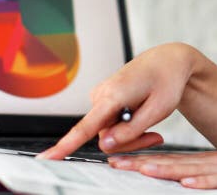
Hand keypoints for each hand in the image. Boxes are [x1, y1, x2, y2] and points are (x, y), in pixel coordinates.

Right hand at [38, 42, 196, 159]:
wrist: (168, 60)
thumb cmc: (167, 80)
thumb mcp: (158, 110)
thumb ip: (131, 130)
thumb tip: (105, 144)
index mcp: (113, 95)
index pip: (86, 127)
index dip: (66, 145)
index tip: (48, 157)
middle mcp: (101, 94)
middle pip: (106, 137)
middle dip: (130, 142)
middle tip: (154, 137)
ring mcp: (101, 96)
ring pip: (109, 133)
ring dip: (131, 134)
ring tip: (152, 124)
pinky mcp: (104, 99)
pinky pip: (110, 124)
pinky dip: (127, 126)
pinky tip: (142, 115)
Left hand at [107, 138, 216, 192]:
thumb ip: (214, 182)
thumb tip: (189, 187)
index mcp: (212, 164)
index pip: (173, 163)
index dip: (147, 162)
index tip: (123, 161)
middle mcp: (215, 164)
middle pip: (174, 164)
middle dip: (143, 164)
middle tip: (116, 161)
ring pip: (191, 170)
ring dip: (165, 170)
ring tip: (141, 168)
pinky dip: (203, 181)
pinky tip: (187, 182)